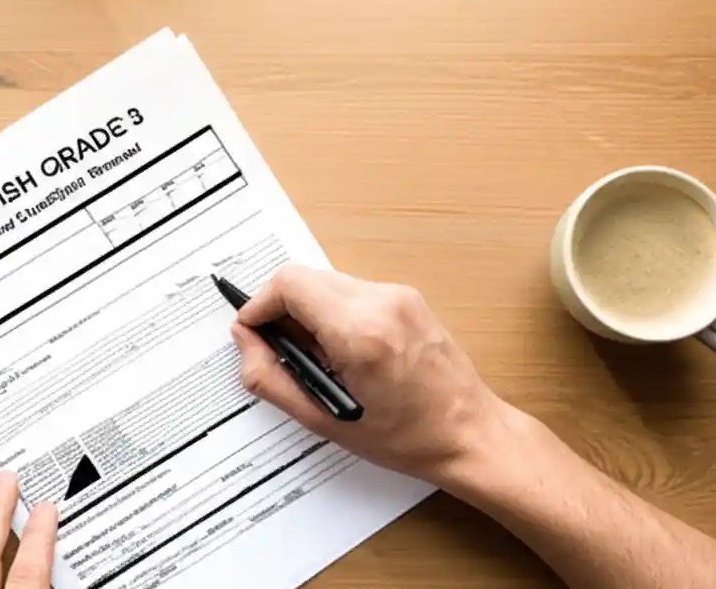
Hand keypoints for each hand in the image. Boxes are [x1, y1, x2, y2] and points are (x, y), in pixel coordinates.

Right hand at [232, 265, 507, 483]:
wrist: (470, 435)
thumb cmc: (408, 437)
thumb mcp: (324, 421)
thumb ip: (271, 378)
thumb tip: (245, 342)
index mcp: (360, 333)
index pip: (289, 284)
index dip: (259, 306)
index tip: (252, 333)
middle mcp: (381, 303)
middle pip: (305, 278)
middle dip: (282, 310)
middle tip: (283, 353)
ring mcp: (399, 296)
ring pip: (327, 282)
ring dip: (309, 312)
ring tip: (318, 359)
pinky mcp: (408, 297)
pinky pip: (352, 291)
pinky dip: (334, 313)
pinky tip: (344, 352)